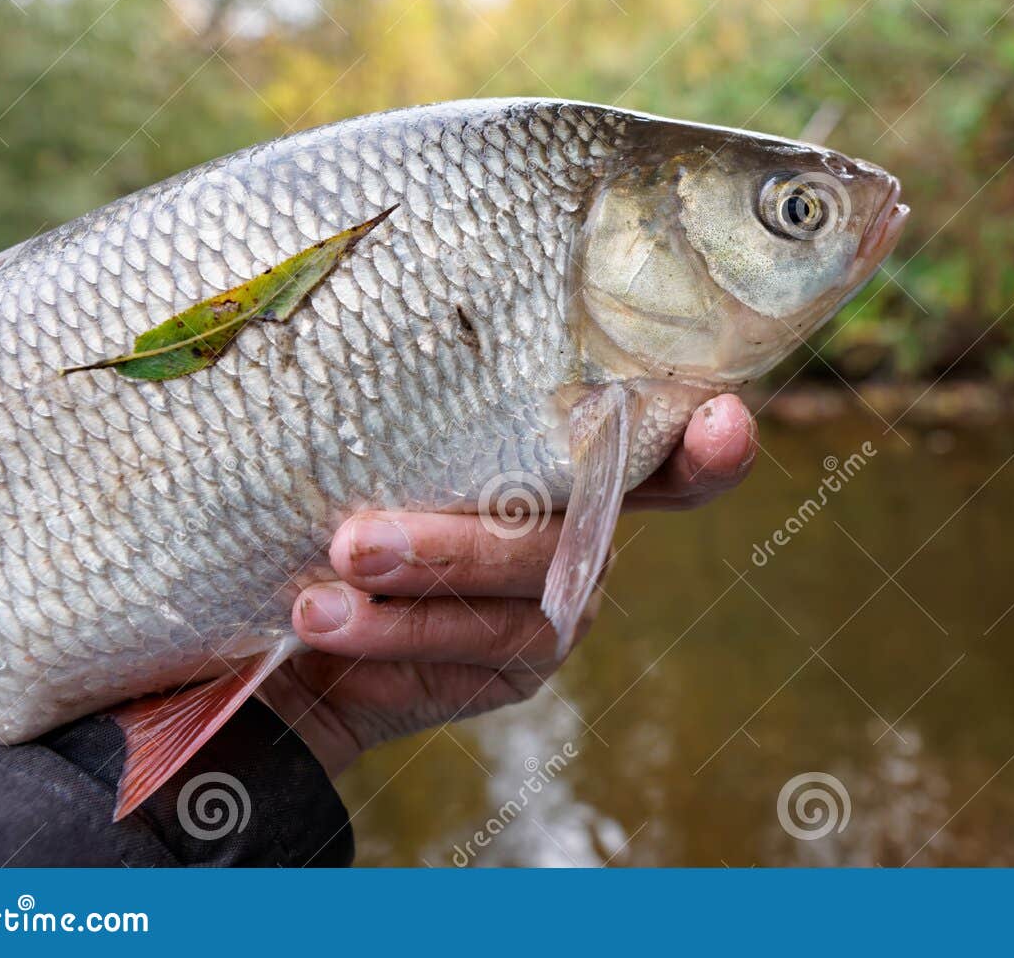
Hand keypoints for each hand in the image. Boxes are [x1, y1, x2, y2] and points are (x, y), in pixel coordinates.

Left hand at [259, 394, 757, 776]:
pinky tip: (328, 642)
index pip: (658, 443)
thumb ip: (393, 423)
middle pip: (560, 537)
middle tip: (352, 545)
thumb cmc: (330, 507)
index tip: (725, 421)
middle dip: (455, 546)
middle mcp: (585, 528)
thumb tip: (354, 342)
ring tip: (317, 604)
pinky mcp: (519, 672)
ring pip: (515, 609)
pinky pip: (470, 666)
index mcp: (564, 454)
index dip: (705, 441)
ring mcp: (559, 604)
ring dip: (412, 607)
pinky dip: (394, 653)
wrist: (288, 628)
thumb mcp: (357, 452)